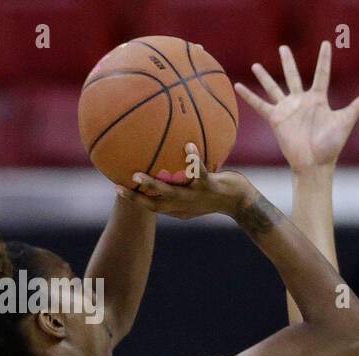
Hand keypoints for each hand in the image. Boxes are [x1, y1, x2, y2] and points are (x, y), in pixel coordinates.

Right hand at [116, 144, 252, 219]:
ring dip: (153, 185)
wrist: (241, 201)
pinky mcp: (210, 187)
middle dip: (137, 198)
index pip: (154, 206)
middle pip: (156, 203)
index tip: (118, 189)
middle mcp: (185, 204)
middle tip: (118, 188)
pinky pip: (200, 172)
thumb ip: (180, 181)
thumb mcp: (196, 189)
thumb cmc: (215, 192)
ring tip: (138, 176)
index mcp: (179, 207)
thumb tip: (165, 159)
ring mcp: (196, 196)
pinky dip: (194, 159)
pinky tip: (188, 145)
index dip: (136, 200)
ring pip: (171, 192)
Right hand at [234, 42, 358, 173]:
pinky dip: (249, 96)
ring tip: (256, 65)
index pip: (321, 73)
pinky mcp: (276, 118)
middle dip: (288, 62)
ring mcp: (287, 109)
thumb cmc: (331, 145)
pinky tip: (238, 86)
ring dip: (264, 77)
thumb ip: (357, 106)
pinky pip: (260, 105)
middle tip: (283, 47)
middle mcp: (302, 101)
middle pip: (293, 75)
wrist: (314, 164)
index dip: (324, 59)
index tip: (326, 43)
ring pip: (273, 87)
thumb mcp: (345, 122)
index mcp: (318, 99)